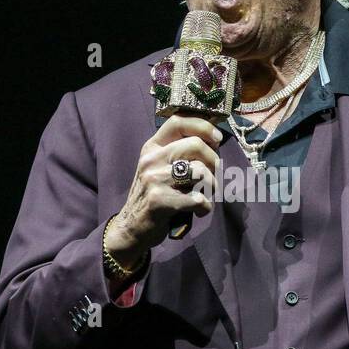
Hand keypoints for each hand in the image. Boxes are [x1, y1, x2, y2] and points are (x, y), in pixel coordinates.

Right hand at [107, 115, 223, 259]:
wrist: (131, 227)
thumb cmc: (153, 195)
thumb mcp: (158, 167)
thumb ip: (179, 152)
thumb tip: (214, 141)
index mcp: (152, 147)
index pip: (178, 121)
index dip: (203, 126)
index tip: (217, 139)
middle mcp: (151, 159)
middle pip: (195, 145)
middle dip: (214, 162)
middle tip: (213, 178)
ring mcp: (154, 179)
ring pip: (200, 172)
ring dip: (212, 187)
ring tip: (206, 196)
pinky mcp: (160, 201)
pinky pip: (198, 198)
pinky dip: (205, 207)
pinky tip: (199, 211)